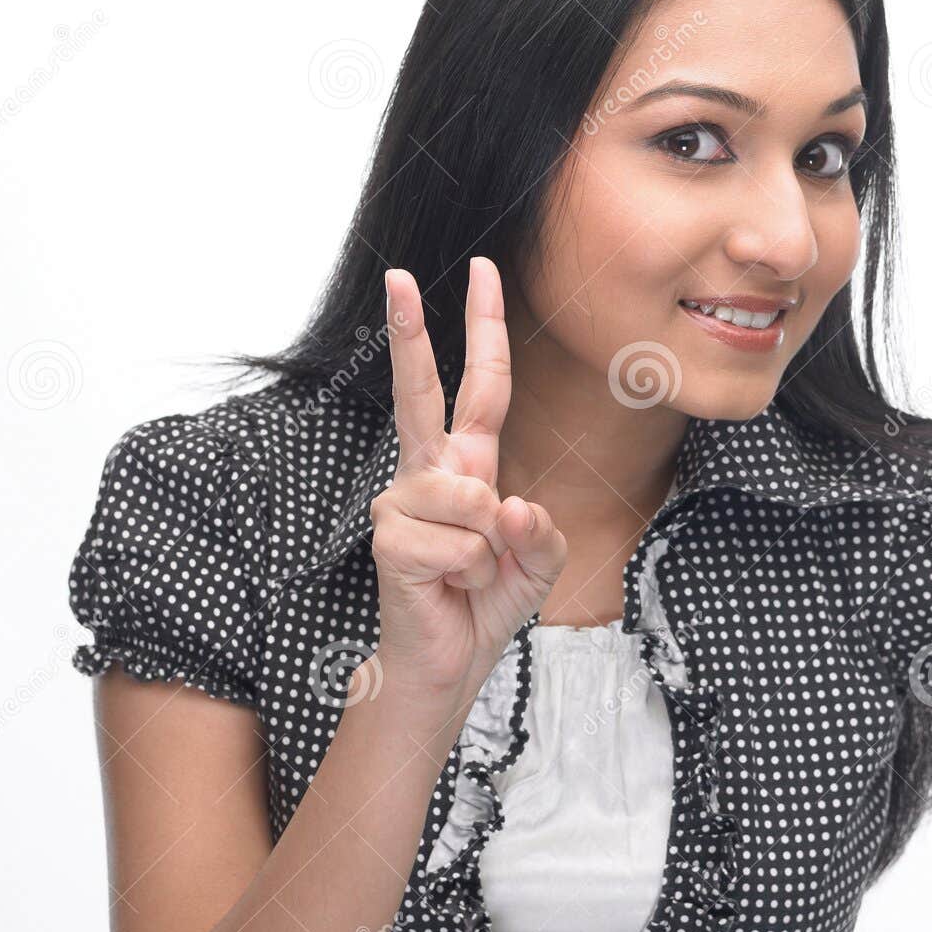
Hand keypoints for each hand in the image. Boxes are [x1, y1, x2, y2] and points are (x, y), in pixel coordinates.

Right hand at [371, 256, 566, 700]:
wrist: (446, 661)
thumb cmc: (484, 602)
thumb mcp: (539, 560)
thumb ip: (540, 529)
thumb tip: (505, 505)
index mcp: (468, 464)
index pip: (479, 385)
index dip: (484, 328)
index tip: (483, 270)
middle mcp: (429, 473)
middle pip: (420, 391)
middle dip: (411, 333)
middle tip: (397, 276)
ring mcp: (402, 502)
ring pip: (472, 499)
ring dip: (491, 548)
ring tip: (471, 573)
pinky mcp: (390, 538)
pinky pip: (459, 543)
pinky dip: (472, 572)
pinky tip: (449, 587)